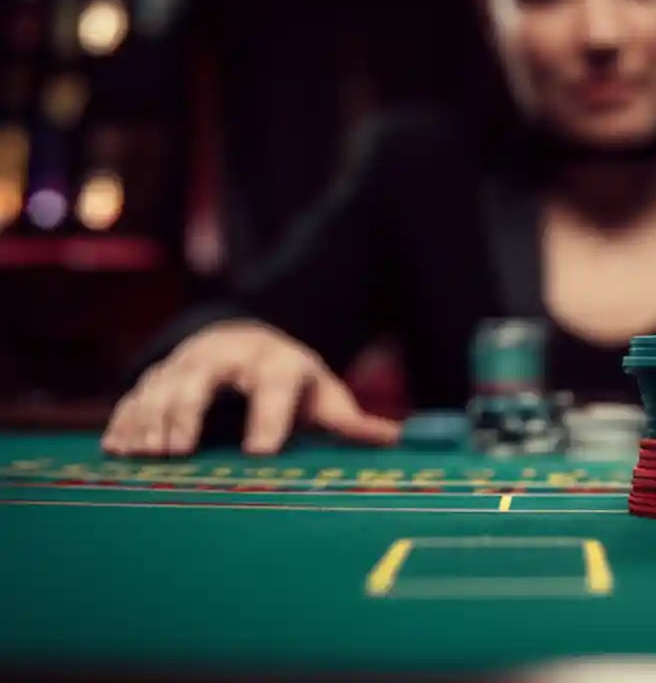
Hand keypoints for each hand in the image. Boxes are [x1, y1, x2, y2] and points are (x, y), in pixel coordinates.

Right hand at [102, 320, 400, 456]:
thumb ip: (351, 421)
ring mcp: (188, 362)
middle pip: (203, 377)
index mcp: (277, 364)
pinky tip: (117, 449)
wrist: (247, 339)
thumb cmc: (290, 380)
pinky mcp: (161, 373)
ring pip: (164, 385)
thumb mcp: (323, 395)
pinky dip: (126, 420)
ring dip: (151, 420)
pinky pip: (137, 394)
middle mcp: (228, 356)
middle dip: (188, 413)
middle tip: (180, 452)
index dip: (268, 420)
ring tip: (147, 456)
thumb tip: (397, 439)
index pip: (273, 387)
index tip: (261, 455)